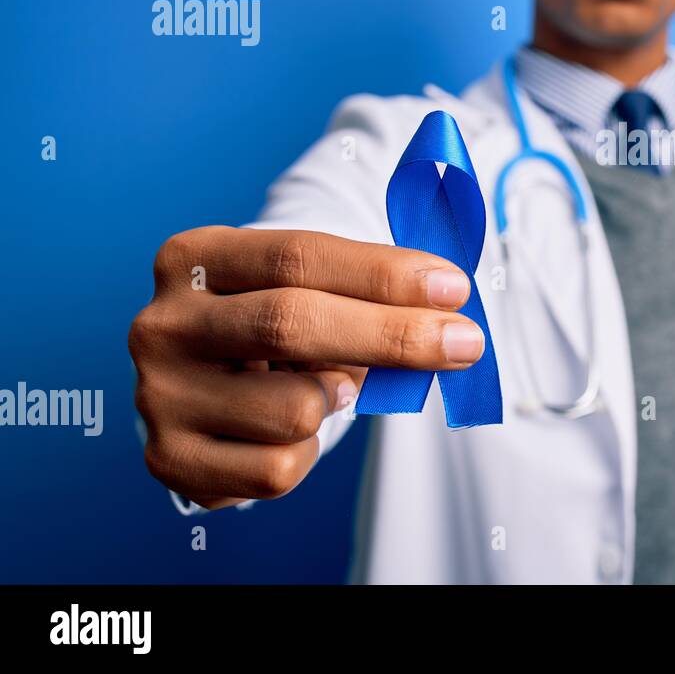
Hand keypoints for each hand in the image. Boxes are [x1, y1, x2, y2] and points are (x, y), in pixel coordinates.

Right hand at [129, 226, 483, 509]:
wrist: (208, 389)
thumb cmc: (275, 325)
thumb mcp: (310, 291)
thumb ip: (369, 292)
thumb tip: (451, 312)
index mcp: (195, 258)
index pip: (299, 256)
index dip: (383, 274)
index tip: (454, 288)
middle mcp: (163, 323)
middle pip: (291, 322)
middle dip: (393, 334)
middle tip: (465, 341)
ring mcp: (158, 395)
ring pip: (294, 409)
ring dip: (337, 402)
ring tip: (322, 389)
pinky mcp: (170, 459)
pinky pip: (276, 469)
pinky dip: (305, 453)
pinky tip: (285, 431)